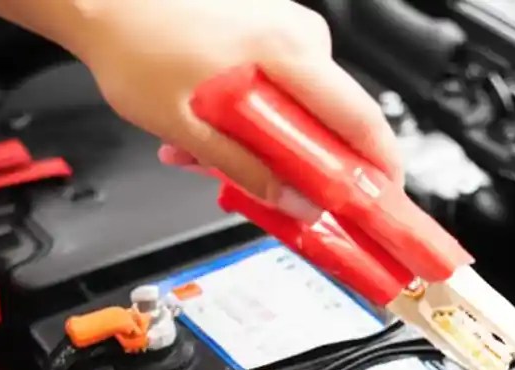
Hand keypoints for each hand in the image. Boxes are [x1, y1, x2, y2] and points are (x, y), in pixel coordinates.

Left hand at [0, 0, 401, 211]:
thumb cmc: (131, 44)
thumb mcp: (186, 126)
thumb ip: (245, 169)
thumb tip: (292, 202)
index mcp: (289, 52)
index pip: (361, 118)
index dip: (380, 166)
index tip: (383, 200)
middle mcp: (297, 31)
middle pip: (333, 115)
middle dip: (305, 163)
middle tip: (269, 191)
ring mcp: (281, 23)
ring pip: (298, 102)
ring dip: (263, 139)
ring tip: (205, 153)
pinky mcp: (262, 23)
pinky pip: (277, 79)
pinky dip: (249, 111)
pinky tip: (207, 124)